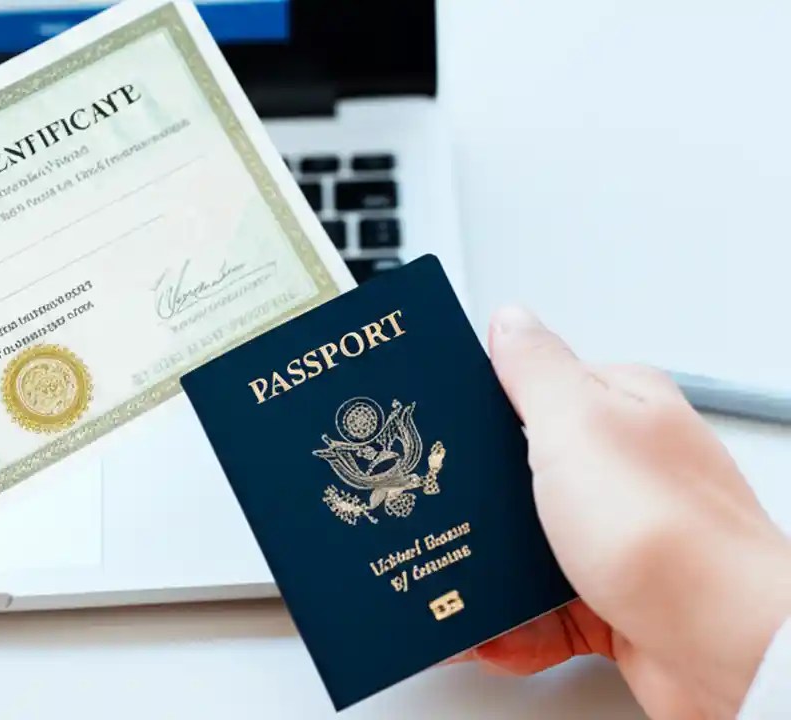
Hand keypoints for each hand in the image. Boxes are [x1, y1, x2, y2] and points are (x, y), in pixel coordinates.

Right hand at [456, 307, 790, 718]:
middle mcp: (623, 470)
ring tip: (444, 579)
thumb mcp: (578, 425)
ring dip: (485, 571)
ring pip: (528, 546)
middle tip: (425, 506)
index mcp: (619, 409)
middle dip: (472, 500)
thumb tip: (510, 320)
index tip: (428, 425)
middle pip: (521, 473)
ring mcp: (619, 537)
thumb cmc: (667, 534)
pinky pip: (542, 611)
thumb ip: (535, 370)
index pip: (532, 388)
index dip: (475, 405)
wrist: (727, 650)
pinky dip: (510, 626)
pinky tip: (486, 632)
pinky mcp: (615, 600)